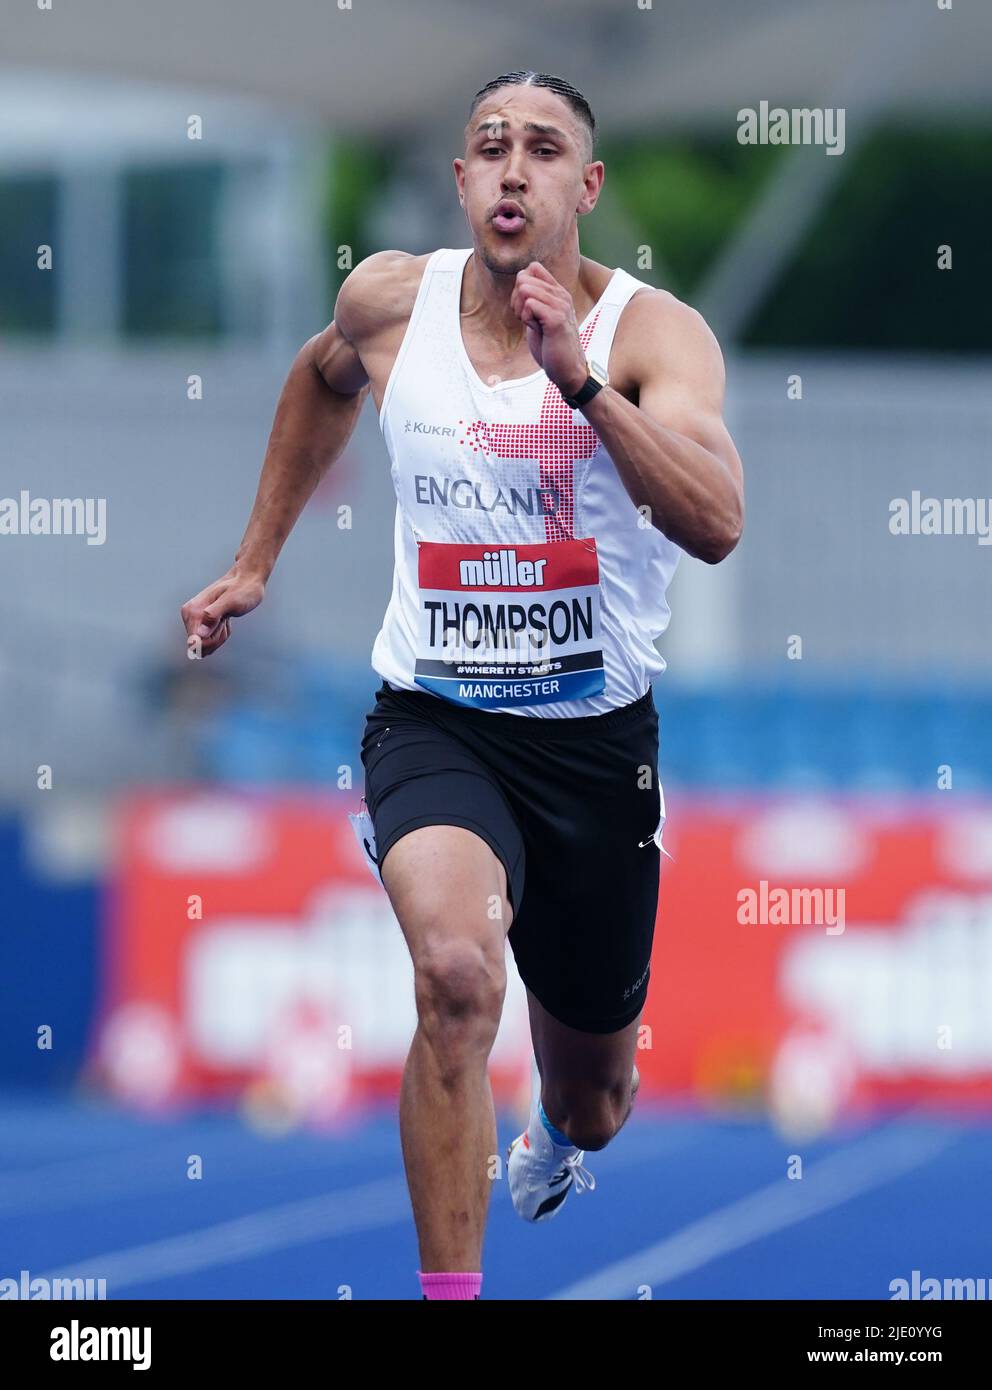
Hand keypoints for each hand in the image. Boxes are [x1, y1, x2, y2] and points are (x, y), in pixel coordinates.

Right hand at [180, 567, 265, 657]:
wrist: (247, 579)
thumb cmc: (242, 589)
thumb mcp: (231, 602)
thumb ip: (213, 616)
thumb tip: (198, 635)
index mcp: (192, 611)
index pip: (195, 642)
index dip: (212, 640)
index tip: (222, 623)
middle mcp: (189, 615)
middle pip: (201, 645)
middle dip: (218, 637)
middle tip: (226, 619)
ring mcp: (195, 619)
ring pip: (207, 643)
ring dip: (221, 634)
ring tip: (226, 617)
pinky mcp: (202, 622)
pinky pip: (211, 639)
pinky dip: (222, 633)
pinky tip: (225, 620)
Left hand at [510, 262, 587, 397]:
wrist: (568, 370)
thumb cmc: (551, 347)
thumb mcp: (539, 318)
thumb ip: (532, 299)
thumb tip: (520, 279)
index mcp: (558, 292)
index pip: (532, 268)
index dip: (520, 285)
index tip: (524, 306)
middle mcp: (561, 295)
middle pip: (523, 278)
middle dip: (515, 299)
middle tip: (526, 319)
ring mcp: (560, 305)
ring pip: (524, 289)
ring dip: (519, 309)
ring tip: (531, 324)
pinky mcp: (556, 318)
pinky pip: (529, 304)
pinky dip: (526, 318)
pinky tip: (535, 329)